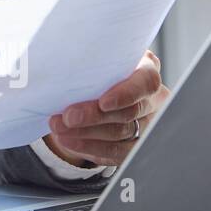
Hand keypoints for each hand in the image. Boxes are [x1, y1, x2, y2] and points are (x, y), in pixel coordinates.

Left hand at [45, 50, 169, 167]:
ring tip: (60, 129)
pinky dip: (89, 147)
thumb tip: (58, 65)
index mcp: (146, 69)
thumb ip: (87, 60)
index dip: (126, 94)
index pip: (147, 82)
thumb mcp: (93, 58)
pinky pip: (116, 152)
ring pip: (121, 134)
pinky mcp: (135, 144)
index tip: (103, 103)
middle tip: (68, 117)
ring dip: (87, 134)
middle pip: (129, 112)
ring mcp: (147, 123)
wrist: (92, 87)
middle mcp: (152, 98)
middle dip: (95, 117)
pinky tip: (69, 141)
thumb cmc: (95, 68)